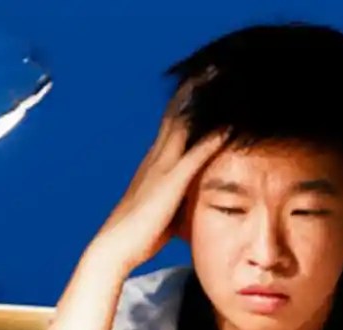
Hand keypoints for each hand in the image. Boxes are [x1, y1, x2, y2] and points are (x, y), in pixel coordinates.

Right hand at [92, 72, 226, 272]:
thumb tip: (195, 202)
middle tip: (212, 68)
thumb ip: (179, 198)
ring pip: (183, 127)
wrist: (114, 248)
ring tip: (220, 82)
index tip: (200, 84)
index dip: (184, 103)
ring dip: (201, 105)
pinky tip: (228, 127)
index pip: (171, 124)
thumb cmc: (140, 235)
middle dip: (193, 91)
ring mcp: (162, 169)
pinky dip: (212, 140)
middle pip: (176, 115)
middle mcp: (156, 159)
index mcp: (154, 163)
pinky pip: (195, 156)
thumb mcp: (165, 209)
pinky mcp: (170, 184)